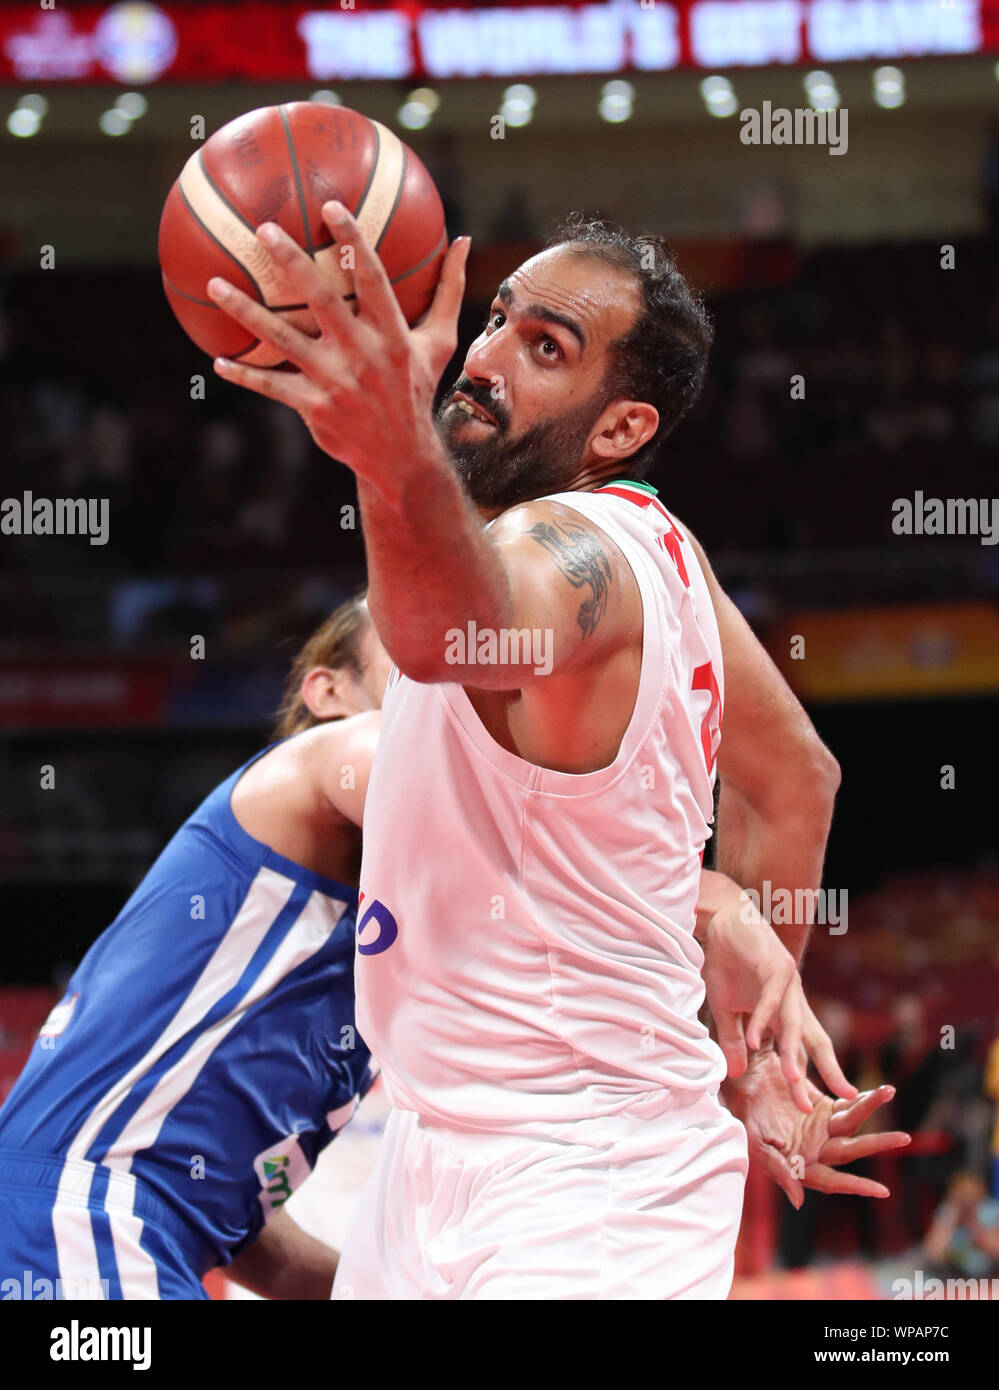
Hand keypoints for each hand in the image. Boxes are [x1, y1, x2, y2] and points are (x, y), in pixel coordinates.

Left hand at [206, 202, 469, 481]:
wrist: (402, 457)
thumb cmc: (417, 389)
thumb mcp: (439, 342)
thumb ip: (448, 290)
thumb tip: (465, 241)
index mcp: (392, 333)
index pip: (372, 277)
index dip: (353, 240)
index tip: (331, 205)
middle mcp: (362, 353)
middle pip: (321, 298)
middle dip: (291, 261)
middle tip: (264, 229)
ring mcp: (334, 381)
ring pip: (282, 338)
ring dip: (245, 311)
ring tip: (215, 284)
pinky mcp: (313, 406)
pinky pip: (271, 386)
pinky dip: (244, 375)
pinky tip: (217, 359)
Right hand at [698, 874, 854, 1111]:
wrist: (722, 921)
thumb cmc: (726, 962)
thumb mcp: (726, 1009)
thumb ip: (734, 1040)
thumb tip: (735, 1074)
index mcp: (785, 1010)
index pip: (806, 1047)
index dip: (818, 1072)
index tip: (831, 1102)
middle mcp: (793, 999)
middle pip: (813, 1039)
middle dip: (827, 1069)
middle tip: (842, 1098)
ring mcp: (788, 982)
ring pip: (794, 1024)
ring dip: (793, 1053)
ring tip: (793, 1081)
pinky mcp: (777, 966)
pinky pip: (771, 1000)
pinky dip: (762, 1020)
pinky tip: (757, 1041)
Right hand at [722, 1048, 910, 1207]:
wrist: (737, 1078)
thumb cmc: (739, 1113)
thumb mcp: (754, 1143)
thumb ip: (778, 1170)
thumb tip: (799, 1202)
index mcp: (800, 1163)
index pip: (833, 1180)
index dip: (856, 1185)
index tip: (882, 1191)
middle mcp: (815, 1147)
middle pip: (852, 1149)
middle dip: (878, 1144)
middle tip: (904, 1137)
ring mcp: (821, 1125)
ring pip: (853, 1122)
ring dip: (871, 1110)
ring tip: (889, 1093)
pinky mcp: (823, 1104)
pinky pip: (848, 1104)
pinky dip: (862, 1099)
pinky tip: (877, 1092)